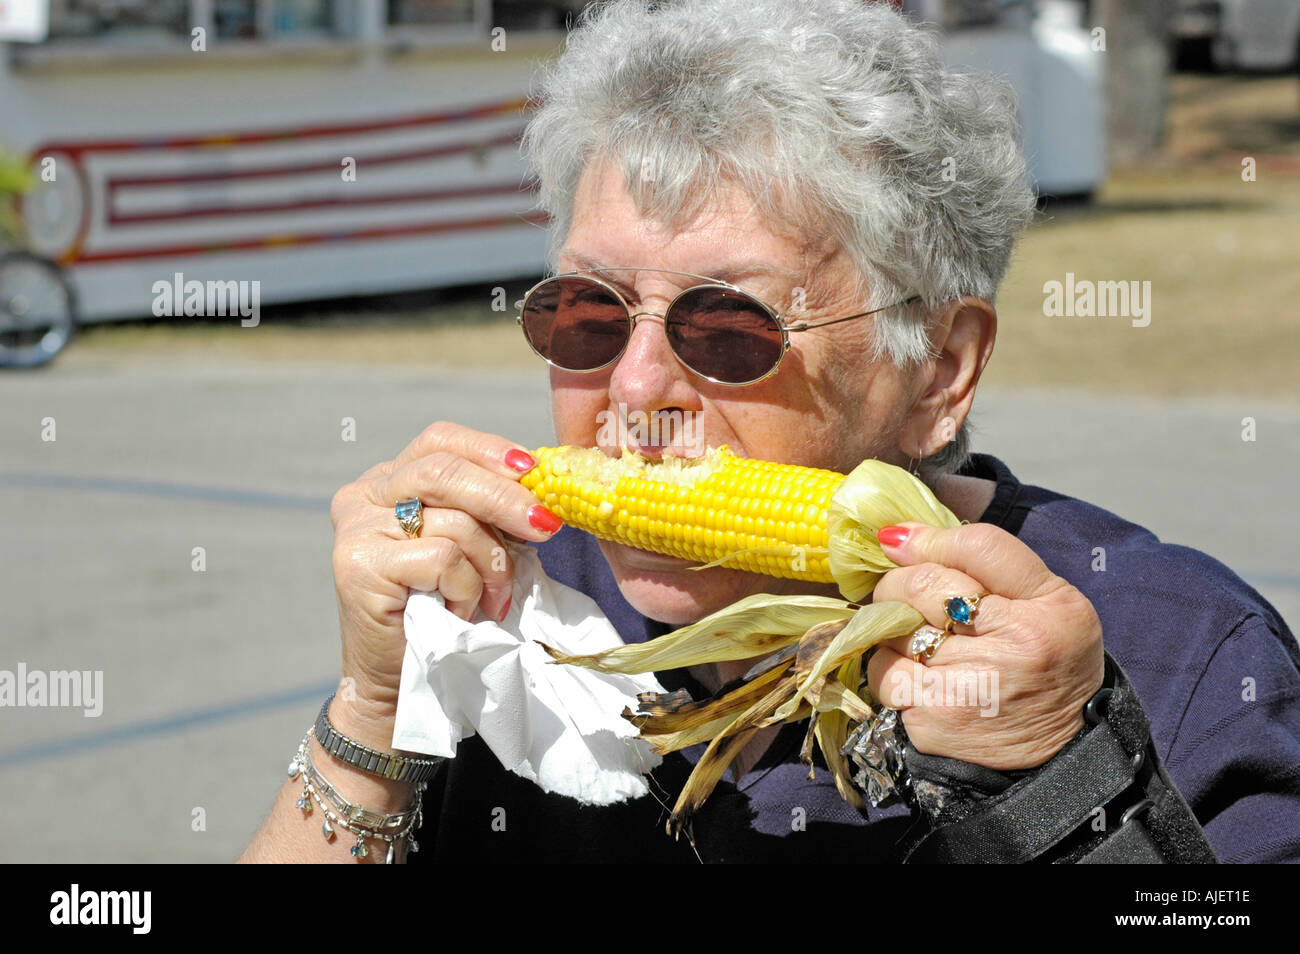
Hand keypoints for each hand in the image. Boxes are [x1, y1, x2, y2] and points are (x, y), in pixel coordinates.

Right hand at [328, 422, 559, 721]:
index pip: (441, 441)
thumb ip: (487, 510)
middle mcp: (364, 495)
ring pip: (453, 520)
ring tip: (492, 599)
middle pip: (445, 470)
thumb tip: (538, 482)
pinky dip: (466, 588)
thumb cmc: (443, 613)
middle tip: (546, 526)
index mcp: (389, 479)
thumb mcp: (470, 546)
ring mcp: (355, 528)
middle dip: (506, 497)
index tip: (532, 470)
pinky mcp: (358, 565)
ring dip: (490, 564)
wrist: (400, 684)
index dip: (489, 450)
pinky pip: (441, 558)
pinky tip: (459, 612)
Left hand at [865, 522, 1104, 770]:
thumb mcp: (1047, 598)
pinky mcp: (933, 724)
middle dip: (898, 584)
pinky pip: (884, 676)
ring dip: (892, 630)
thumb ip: (983, 556)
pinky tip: (918, 675)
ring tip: (919, 640)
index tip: (900, 541)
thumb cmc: (1050, 658)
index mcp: (1043, 613)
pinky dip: (890, 669)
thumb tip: (896, 535)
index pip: (976, 549)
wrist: (1062, 746)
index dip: (928, 540)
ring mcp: (965, 691)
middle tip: (906, 595)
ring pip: (891, 631)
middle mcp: (1008, 652)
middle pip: (921, 586)